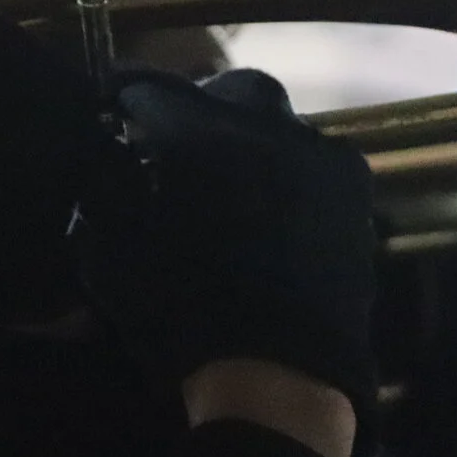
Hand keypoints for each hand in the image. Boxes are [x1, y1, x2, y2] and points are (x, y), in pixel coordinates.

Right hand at [74, 69, 378, 424]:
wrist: (277, 371)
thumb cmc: (177, 310)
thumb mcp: (107, 250)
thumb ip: (103, 187)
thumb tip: (109, 154)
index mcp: (191, 131)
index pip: (144, 85)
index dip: (122, 97)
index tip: (111, 112)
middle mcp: (257, 123)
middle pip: (223, 89)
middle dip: (198, 108)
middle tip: (181, 146)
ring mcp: (315, 153)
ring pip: (276, 122)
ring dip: (250, 139)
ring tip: (234, 180)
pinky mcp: (354, 190)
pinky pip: (317, 159)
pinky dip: (293, 172)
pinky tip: (278, 208)